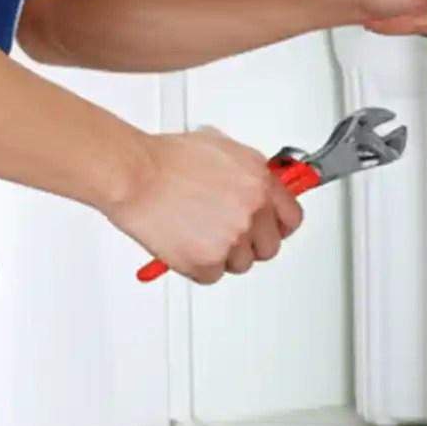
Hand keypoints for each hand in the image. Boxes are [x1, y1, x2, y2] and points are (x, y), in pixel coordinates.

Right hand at [104, 128, 303, 284]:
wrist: (135, 175)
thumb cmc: (166, 159)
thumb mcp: (223, 150)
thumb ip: (248, 175)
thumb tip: (256, 189)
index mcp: (260, 182)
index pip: (292, 218)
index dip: (279, 226)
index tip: (271, 229)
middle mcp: (252, 211)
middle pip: (268, 247)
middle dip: (249, 243)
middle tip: (226, 234)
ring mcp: (232, 238)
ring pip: (240, 264)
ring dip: (223, 255)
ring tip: (197, 232)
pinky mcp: (207, 261)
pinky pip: (212, 276)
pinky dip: (198, 267)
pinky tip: (184, 244)